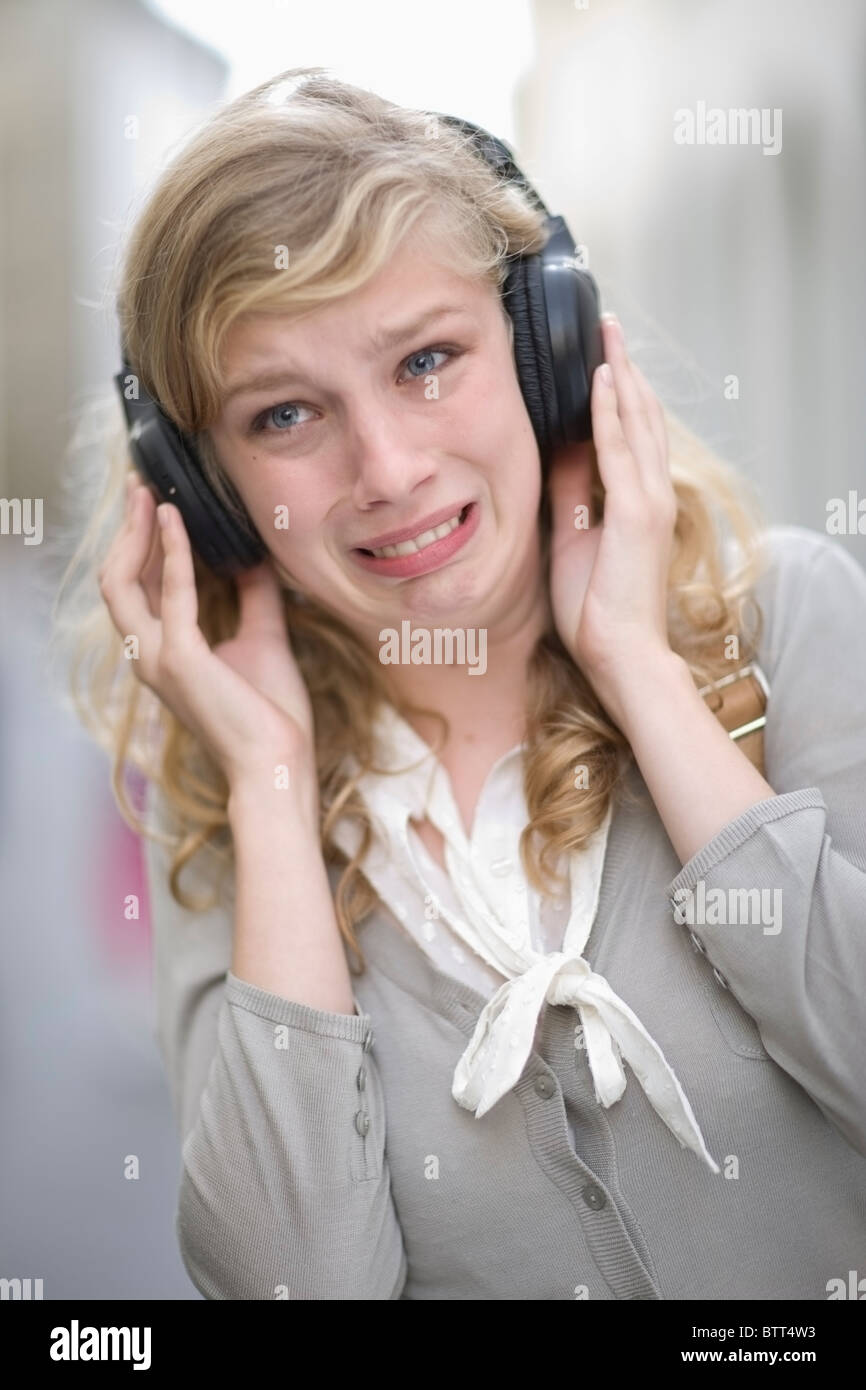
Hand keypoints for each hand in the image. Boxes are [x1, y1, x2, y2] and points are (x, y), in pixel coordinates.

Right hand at [98, 478, 316, 798]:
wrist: (277, 764)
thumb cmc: (271, 714)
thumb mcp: (264, 638)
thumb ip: (254, 596)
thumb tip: (254, 556)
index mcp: (162, 654)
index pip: (136, 589)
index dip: (139, 545)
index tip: (151, 504)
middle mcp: (148, 656)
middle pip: (117, 580)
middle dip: (125, 530)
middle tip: (138, 485)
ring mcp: (157, 659)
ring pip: (124, 582)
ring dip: (136, 533)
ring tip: (149, 493)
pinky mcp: (181, 660)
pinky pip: (172, 593)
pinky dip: (175, 552)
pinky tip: (180, 520)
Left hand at [547, 314, 677, 719]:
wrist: (619, 653)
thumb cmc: (596, 607)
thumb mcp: (572, 537)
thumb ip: (572, 494)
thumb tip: (560, 452)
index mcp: (639, 501)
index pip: (631, 433)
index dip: (619, 393)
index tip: (602, 358)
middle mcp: (653, 493)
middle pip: (641, 416)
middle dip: (623, 369)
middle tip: (608, 326)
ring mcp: (651, 501)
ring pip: (637, 423)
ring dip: (621, 375)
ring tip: (607, 335)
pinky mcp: (639, 513)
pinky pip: (622, 450)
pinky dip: (614, 412)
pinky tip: (603, 380)